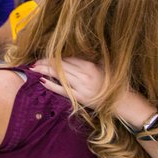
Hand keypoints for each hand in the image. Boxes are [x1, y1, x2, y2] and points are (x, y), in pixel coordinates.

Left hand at [35, 59, 154, 126]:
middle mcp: (84, 74)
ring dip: (44, 71)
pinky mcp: (81, 98)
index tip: (43, 56)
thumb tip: (75, 54)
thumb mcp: (104, 67)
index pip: (66, 58)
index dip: (52, 57)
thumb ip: (90, 60)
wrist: (124, 103)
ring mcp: (82, 87)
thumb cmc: (114, 84)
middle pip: (59, 65)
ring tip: (33, 69)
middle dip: (45, 63)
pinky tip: (42, 81)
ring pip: (59, 76)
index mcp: (89, 65)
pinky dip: (51, 85)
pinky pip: (62, 90)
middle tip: (33, 62)